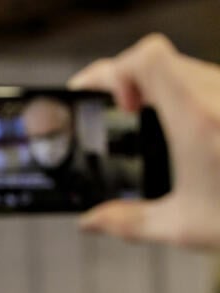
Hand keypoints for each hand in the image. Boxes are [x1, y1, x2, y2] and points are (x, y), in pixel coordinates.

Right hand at [68, 33, 219, 249]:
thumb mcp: (185, 226)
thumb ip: (128, 223)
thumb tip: (91, 222)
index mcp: (196, 120)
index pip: (147, 59)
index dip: (117, 71)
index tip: (114, 103)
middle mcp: (218, 98)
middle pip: (161, 60)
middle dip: (132, 82)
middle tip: (123, 112)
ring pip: (187, 70)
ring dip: (162, 89)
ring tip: (150, 122)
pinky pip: (209, 86)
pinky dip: (188, 99)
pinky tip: (187, 132)